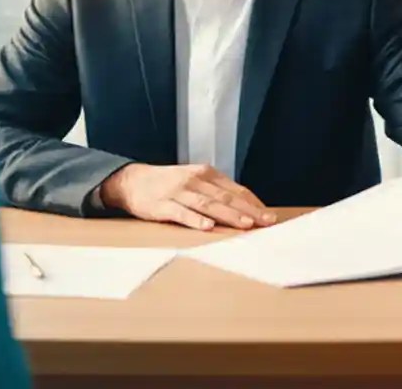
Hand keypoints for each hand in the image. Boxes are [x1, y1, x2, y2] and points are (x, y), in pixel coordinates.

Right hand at [99, 163, 276, 230]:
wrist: (133, 180)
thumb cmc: (169, 183)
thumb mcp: (195, 180)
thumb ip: (216, 191)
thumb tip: (244, 207)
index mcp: (206, 174)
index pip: (236, 190)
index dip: (253, 203)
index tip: (269, 215)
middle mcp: (195, 181)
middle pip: (226, 198)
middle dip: (249, 211)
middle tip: (266, 222)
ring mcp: (179, 193)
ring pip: (208, 205)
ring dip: (228, 215)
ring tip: (245, 225)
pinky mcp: (163, 206)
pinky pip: (181, 213)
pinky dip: (195, 220)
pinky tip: (207, 226)